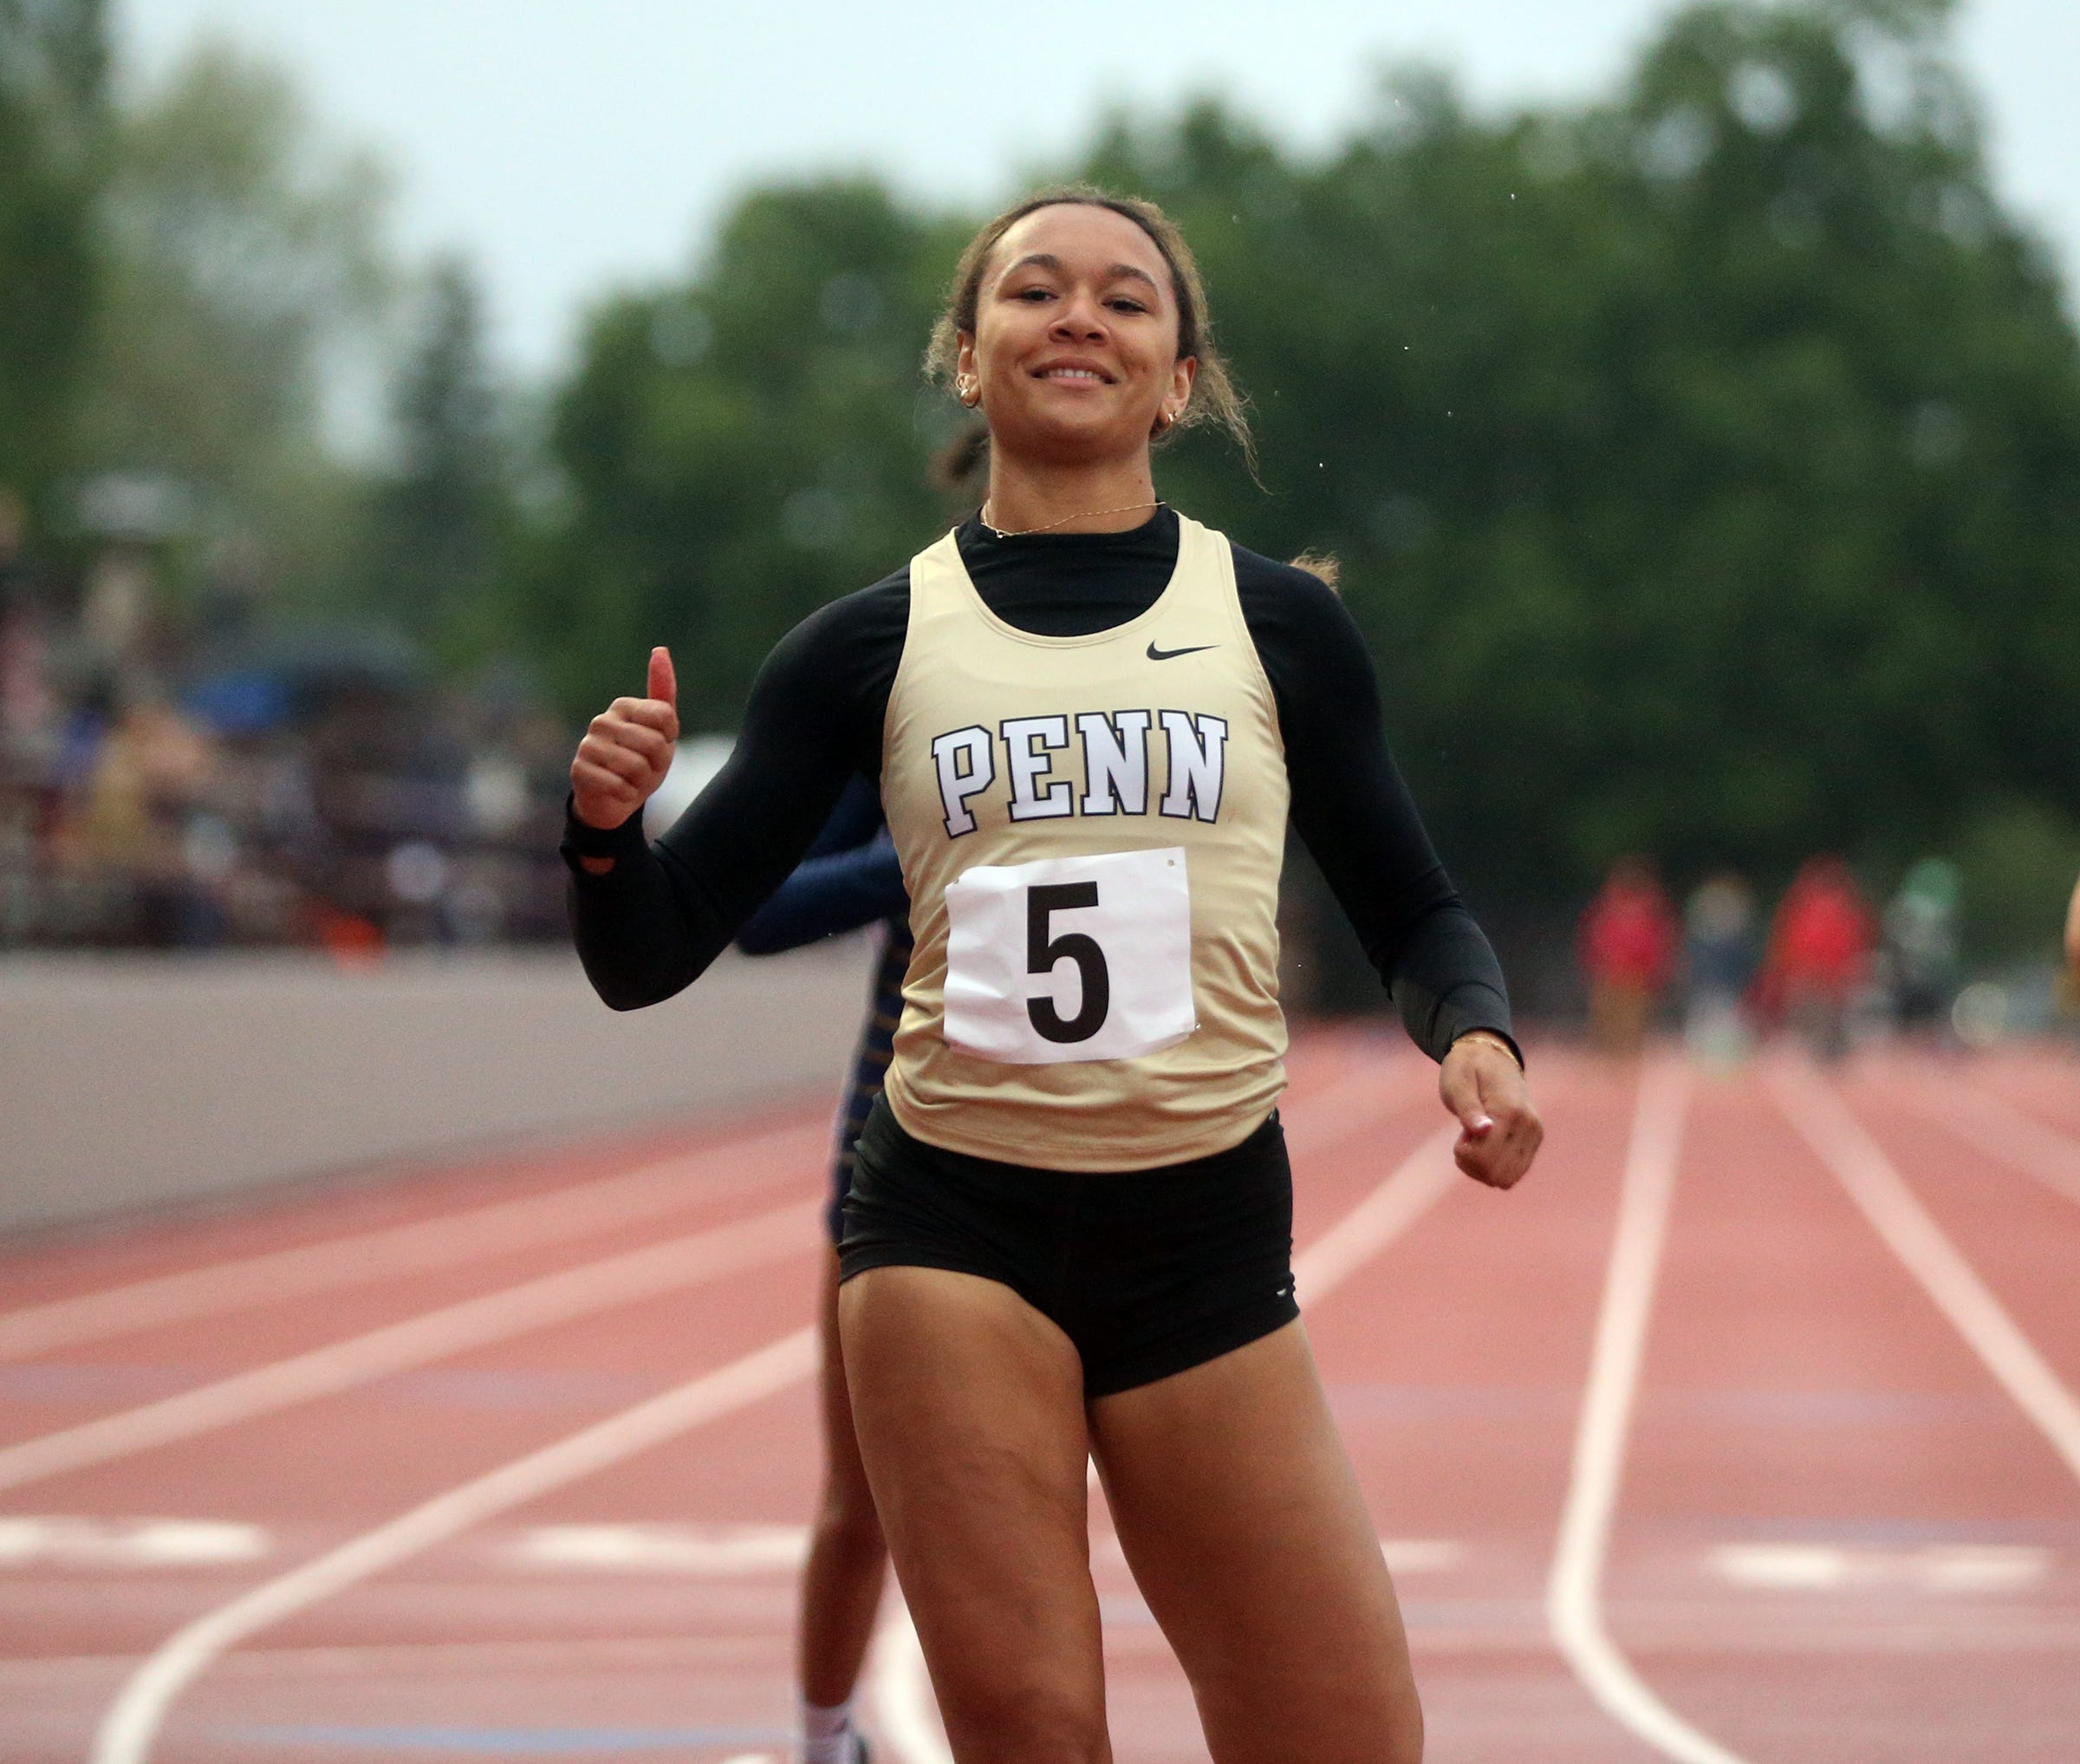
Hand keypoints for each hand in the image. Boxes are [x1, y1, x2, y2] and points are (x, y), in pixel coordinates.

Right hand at [570, 647, 678, 831]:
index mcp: (623, 706)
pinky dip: (626, 794)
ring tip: (631, 779)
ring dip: (642, 781)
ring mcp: (587, 745)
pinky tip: (619, 791)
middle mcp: (602, 721)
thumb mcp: (661, 729)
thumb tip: (660, 649)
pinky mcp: (578, 770)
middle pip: (654, 744)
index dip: (670, 738)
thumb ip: (663, 692)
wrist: (616, 800)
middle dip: (657, 764)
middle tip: (645, 767)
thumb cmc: (642, 761)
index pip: (664, 716)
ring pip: (636, 766)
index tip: (661, 743)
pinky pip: (618, 785)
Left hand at [1439, 1032, 1541, 1190]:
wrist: (1491, 1056)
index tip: (1460, 1136)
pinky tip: (1483, 1148)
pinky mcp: (1534, 1142)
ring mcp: (1535, 1135)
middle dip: (1473, 1164)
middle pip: (1498, 1175)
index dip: (1465, 1154)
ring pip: (1507, 1179)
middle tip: (1466, 1139)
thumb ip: (1468, 1108)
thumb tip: (1483, 1131)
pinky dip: (1493, 1168)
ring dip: (1482, 1169)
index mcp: (1510, 1111)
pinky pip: (1513, 1174)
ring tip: (1474, 1143)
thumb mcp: (1457, 1083)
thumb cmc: (1467, 1069)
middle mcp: (1529, 1125)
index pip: (1487, 1158)